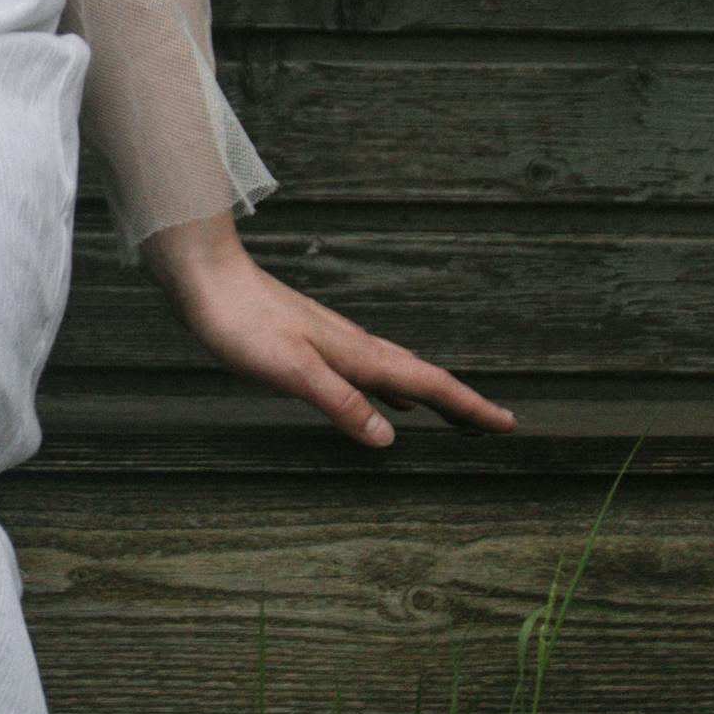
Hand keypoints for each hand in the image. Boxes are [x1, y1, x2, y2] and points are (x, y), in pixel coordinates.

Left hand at [145, 212, 513, 454]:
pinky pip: (369, 371)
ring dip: (429, 395)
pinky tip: (384, 398)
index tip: (507, 424)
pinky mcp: (312, 342)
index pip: (428, 384)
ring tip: (451, 416)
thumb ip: (340, 402)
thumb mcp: (292, 370)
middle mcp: (354, 346)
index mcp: (357, 354)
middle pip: (422, 378)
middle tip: (495, 426)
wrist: (206, 276)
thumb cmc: (241, 321)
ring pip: (397, 373)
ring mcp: (335, 342)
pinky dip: (390, 388)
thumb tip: (389, 437)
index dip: (469, 407)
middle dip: (461, 403)